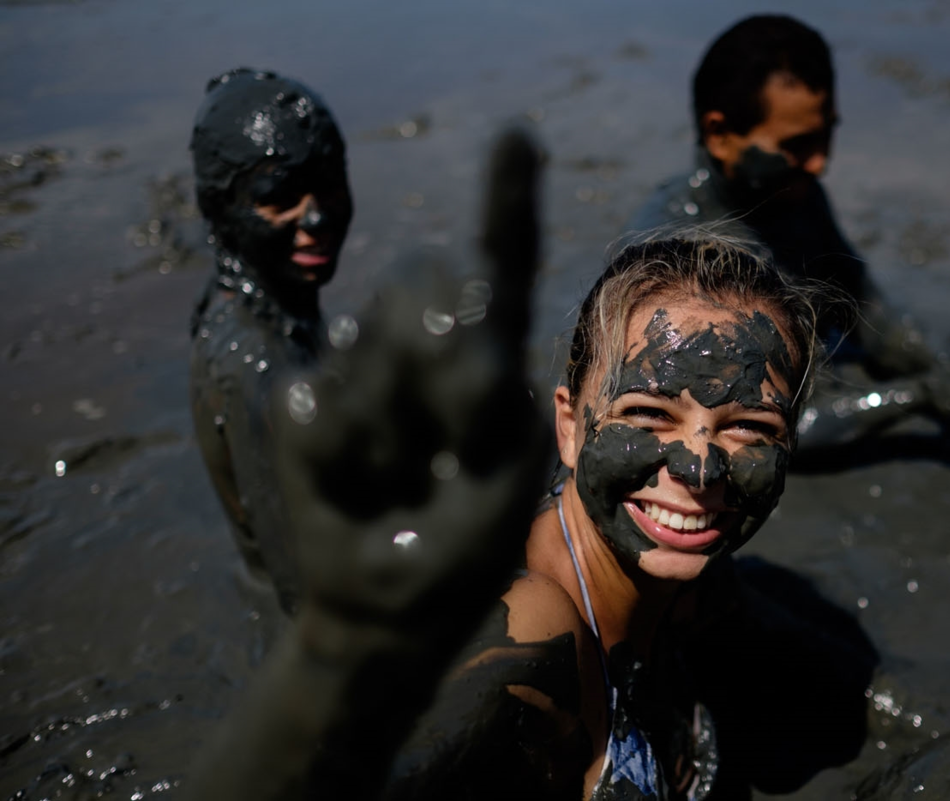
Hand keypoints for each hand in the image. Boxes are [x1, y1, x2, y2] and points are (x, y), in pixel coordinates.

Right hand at [273, 129, 550, 653]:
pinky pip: (320, 407)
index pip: (503, 272)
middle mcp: (430, 352)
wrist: (381, 611)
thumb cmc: (453, 558)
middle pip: (427, 286)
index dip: (506, 205)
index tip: (517, 135)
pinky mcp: (309, 400)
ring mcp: (364, 370)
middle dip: (440, 361)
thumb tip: (475, 349)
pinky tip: (357, 493)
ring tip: (399, 485)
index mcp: (492, 366)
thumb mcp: (494, 504)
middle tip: (451, 449)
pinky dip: (345, 464)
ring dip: (393, 432)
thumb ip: (492, 425)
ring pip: (374, 344)